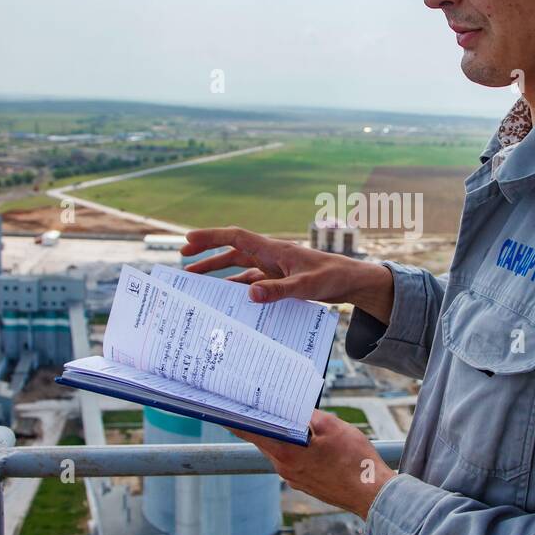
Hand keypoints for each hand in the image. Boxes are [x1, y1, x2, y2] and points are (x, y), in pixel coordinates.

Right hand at [181, 225, 393, 322]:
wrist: (352, 281)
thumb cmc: (333, 278)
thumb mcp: (306, 286)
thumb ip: (279, 291)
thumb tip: (250, 294)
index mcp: (274, 250)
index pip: (236, 238)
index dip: (211, 237)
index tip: (188, 240)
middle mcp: (270, 255)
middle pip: (231, 250)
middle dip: (206, 254)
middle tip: (182, 260)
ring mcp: (273, 267)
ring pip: (238, 266)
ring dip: (217, 271)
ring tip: (194, 280)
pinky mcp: (280, 279)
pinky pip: (252, 281)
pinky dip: (236, 287)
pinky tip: (225, 297)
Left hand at [228, 410, 395, 519]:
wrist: (372, 494)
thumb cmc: (355, 462)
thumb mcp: (333, 427)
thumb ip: (308, 415)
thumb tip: (293, 409)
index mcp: (286, 453)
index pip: (252, 433)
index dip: (237, 420)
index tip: (226, 409)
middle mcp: (285, 469)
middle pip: (266, 440)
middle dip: (266, 423)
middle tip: (264, 404)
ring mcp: (295, 479)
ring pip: (282, 451)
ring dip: (285, 435)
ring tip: (295, 419)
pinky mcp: (307, 483)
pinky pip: (295, 461)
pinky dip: (298, 448)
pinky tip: (313, 441)